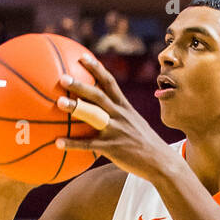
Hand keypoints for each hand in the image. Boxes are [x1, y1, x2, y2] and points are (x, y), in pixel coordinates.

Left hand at [54, 56, 173, 180]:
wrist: (161, 163)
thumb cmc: (145, 145)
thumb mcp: (135, 125)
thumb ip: (120, 117)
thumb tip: (103, 114)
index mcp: (125, 107)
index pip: (110, 82)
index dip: (96, 69)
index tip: (82, 57)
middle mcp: (120, 115)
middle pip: (98, 95)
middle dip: (81, 84)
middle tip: (63, 77)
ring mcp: (116, 131)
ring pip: (94, 115)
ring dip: (76, 107)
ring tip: (58, 102)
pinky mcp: (113, 149)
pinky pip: (89, 145)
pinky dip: (73, 144)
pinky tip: (57, 143)